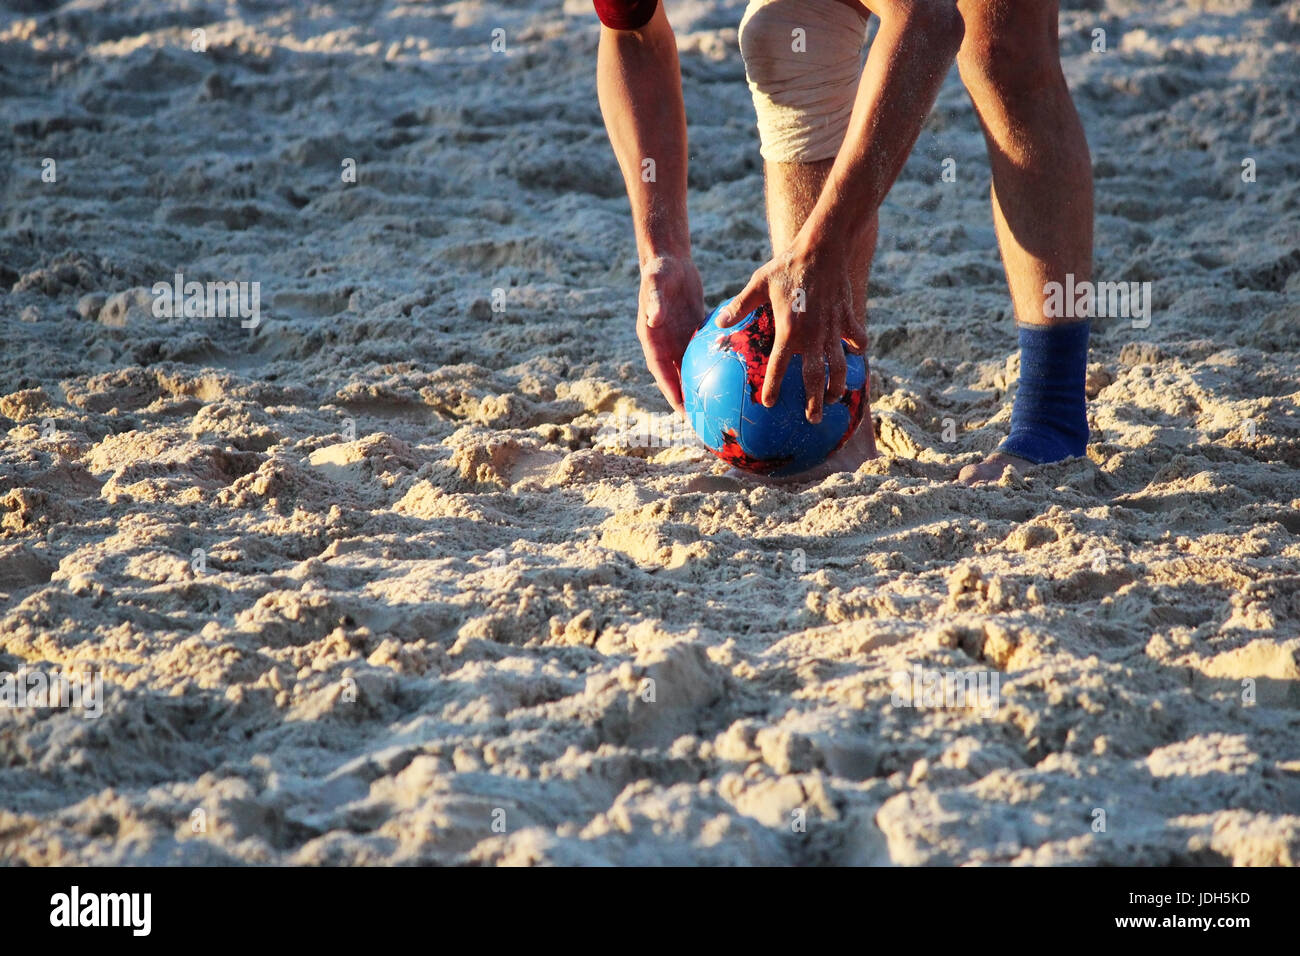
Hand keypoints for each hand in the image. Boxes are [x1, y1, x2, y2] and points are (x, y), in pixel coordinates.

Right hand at [636, 254, 704, 414]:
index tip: (682, 411)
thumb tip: (654, 320)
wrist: (669, 257)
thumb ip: (654, 303)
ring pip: (692, 365)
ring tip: (720, 403)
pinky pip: (705, 349)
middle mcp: (665, 342)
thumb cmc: (659, 270)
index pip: (661, 371)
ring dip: (703, 383)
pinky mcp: (693, 328)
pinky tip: (736, 371)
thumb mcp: (655, 285)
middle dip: (688, 398)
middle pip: (676, 376)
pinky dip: (716, 361)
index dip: (671, 392)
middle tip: (703, 418)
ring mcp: (679, 336)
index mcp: (652, 338)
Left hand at [716, 238, 865, 422]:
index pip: (779, 367)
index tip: (769, 404)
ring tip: (835, 399)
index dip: (773, 387)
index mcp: (789, 331)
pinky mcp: (847, 316)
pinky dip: (857, 348)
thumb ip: (740, 307)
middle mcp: (813, 335)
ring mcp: (833, 328)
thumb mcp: (758, 283)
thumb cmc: (786, 265)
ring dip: (838, 385)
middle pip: (816, 377)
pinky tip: (855, 355)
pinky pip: (855, 339)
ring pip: (840, 365)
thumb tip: (717, 323)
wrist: (823, 246)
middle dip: (815, 401)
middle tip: (812, 419)